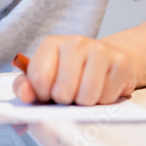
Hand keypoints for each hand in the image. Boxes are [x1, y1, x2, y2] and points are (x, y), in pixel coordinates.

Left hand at [12, 35, 134, 105]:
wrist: (104, 61)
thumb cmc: (69, 74)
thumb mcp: (43, 78)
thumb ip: (25, 87)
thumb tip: (25, 95)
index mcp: (51, 44)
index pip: (39, 78)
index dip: (42, 95)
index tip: (47, 93)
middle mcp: (75, 42)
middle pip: (63, 91)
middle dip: (65, 101)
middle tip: (70, 93)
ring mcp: (99, 50)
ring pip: (86, 97)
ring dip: (85, 103)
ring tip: (85, 91)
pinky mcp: (120, 62)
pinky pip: (107, 98)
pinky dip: (103, 101)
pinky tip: (102, 88)